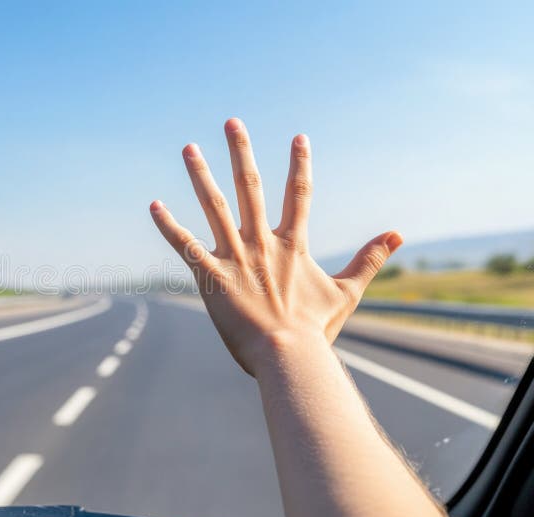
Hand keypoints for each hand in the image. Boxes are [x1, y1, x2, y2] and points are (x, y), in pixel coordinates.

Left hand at [150, 118, 402, 376]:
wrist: (289, 356)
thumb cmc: (315, 330)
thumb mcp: (347, 292)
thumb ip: (369, 259)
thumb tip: (399, 233)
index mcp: (293, 245)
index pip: (299, 194)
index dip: (299, 165)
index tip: (299, 138)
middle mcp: (262, 243)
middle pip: (251, 187)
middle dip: (242, 152)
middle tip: (231, 122)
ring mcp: (236, 258)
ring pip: (215, 207)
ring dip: (201, 176)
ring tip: (188, 148)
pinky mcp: (212, 277)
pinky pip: (186, 246)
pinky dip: (169, 226)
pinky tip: (154, 205)